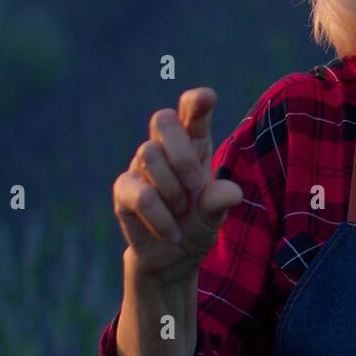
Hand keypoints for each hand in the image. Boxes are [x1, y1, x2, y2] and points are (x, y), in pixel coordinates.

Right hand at [112, 87, 242, 284]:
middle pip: (162, 119)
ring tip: (183, 212)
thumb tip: (232, 193)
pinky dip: (160, 218)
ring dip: (172, 189)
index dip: (196, 102)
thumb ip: (220, 201)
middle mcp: (165, 148)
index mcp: (193, 143)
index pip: (191, 111)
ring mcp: (140, 167)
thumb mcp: (214, 214)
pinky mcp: (124, 190)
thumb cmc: (197, 224)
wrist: (172, 257)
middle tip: (196, 185)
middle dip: (181, 152)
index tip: (207, 97)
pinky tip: (173, 234)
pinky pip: (139, 194)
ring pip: (148, 153)